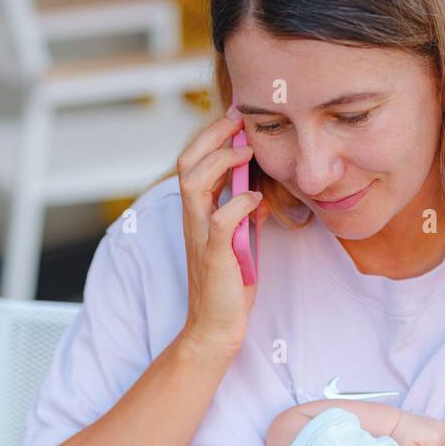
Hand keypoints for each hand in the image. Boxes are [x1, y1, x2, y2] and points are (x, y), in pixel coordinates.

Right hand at [177, 107, 269, 357]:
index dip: (211, 136)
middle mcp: (193, 221)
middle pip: (186, 163)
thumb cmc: (228, 287)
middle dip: (212, 136)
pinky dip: (239, 205)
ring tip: (246, 151)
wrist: (216, 328)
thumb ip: (243, 217)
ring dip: (220, 161)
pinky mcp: (214, 257)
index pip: (193, 163)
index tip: (236, 117)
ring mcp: (201, 237)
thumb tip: (257, 193)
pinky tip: (256, 200)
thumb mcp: (239, 243)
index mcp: (198, 214)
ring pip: (194, 184)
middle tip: (239, 121)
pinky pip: (221, 221)